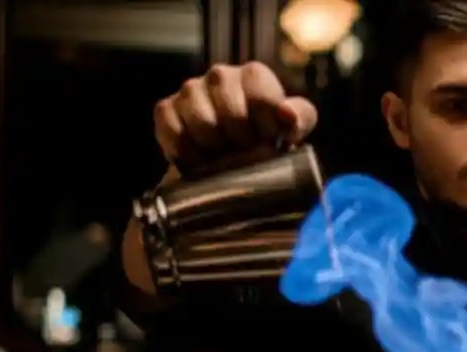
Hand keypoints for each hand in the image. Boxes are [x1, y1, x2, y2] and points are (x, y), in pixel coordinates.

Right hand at [153, 62, 318, 176]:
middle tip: (245, 152)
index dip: (266, 127)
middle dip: (241, 142)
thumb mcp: (292, 130)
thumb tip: (286, 115)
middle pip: (231, 112)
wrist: (230, 161)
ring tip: (224, 156)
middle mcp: (220, 75)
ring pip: (202, 122)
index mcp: (254, 75)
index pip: (261, 96)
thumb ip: (300, 118)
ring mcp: (191, 89)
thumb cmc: (265, 140)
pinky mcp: (166, 109)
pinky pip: (173, 132)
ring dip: (215, 149)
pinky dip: (188, 153)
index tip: (268, 141)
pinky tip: (200, 159)